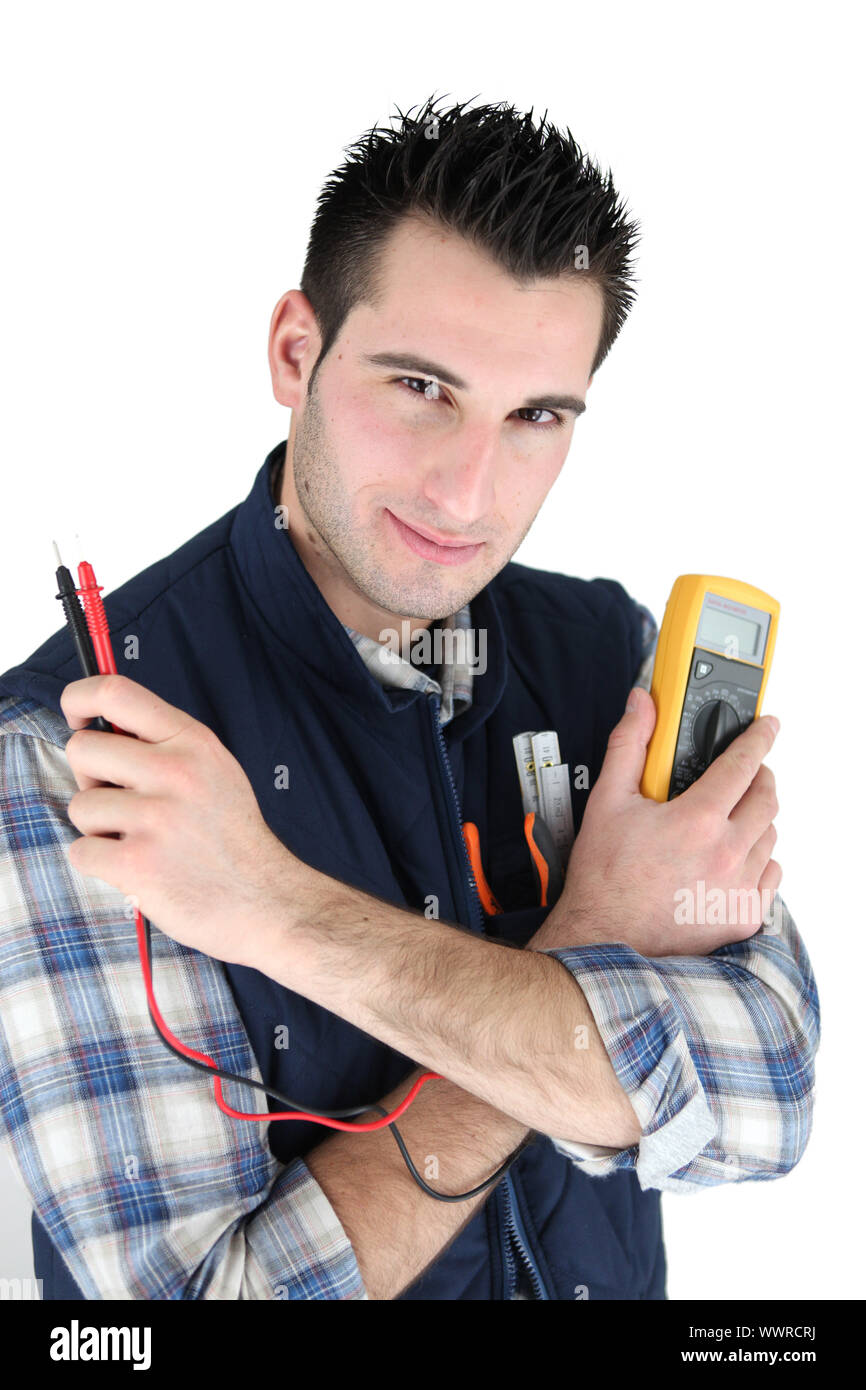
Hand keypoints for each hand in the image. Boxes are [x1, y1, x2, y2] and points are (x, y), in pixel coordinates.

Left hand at [60, 674, 298, 966]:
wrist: (266, 901)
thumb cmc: (233, 838)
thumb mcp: (215, 769)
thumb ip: (165, 744)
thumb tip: (101, 727)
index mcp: (192, 741)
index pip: (114, 692)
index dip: (78, 698)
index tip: (76, 716)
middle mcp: (174, 772)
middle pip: (81, 748)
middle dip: (89, 777)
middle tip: (121, 801)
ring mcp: (155, 818)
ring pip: (79, 806)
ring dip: (98, 828)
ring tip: (140, 840)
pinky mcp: (137, 863)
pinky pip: (80, 851)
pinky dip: (100, 864)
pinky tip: (137, 868)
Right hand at [531, 687, 780, 957]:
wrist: (603, 937)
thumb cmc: (603, 876)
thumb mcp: (608, 800)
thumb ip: (629, 745)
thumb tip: (641, 705)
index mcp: (697, 820)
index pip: (744, 764)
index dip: (759, 739)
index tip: (768, 727)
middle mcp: (727, 853)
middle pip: (767, 799)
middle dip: (760, 778)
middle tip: (744, 775)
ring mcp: (738, 887)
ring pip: (770, 837)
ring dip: (756, 820)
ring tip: (730, 819)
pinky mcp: (742, 916)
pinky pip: (771, 876)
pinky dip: (760, 862)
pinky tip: (734, 859)